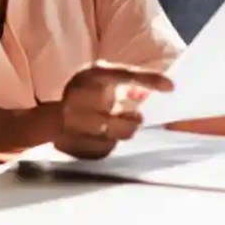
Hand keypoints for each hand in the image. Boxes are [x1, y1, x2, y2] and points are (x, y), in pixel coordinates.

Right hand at [55, 62, 173, 158]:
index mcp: (90, 76)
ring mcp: (73, 123)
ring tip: (118, 124)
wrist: (54, 118)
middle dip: (133, 120)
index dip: (148, 79)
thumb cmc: (87, 93)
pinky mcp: (74, 144)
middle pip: (123, 116)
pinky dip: (110, 142)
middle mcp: (79, 97)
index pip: (124, 74)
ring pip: (116, 136)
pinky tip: (103, 135)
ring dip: (124, 131)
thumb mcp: (104, 78)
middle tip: (136, 117)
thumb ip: (130, 82)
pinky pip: (105, 149)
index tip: (170, 86)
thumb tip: (157, 89)